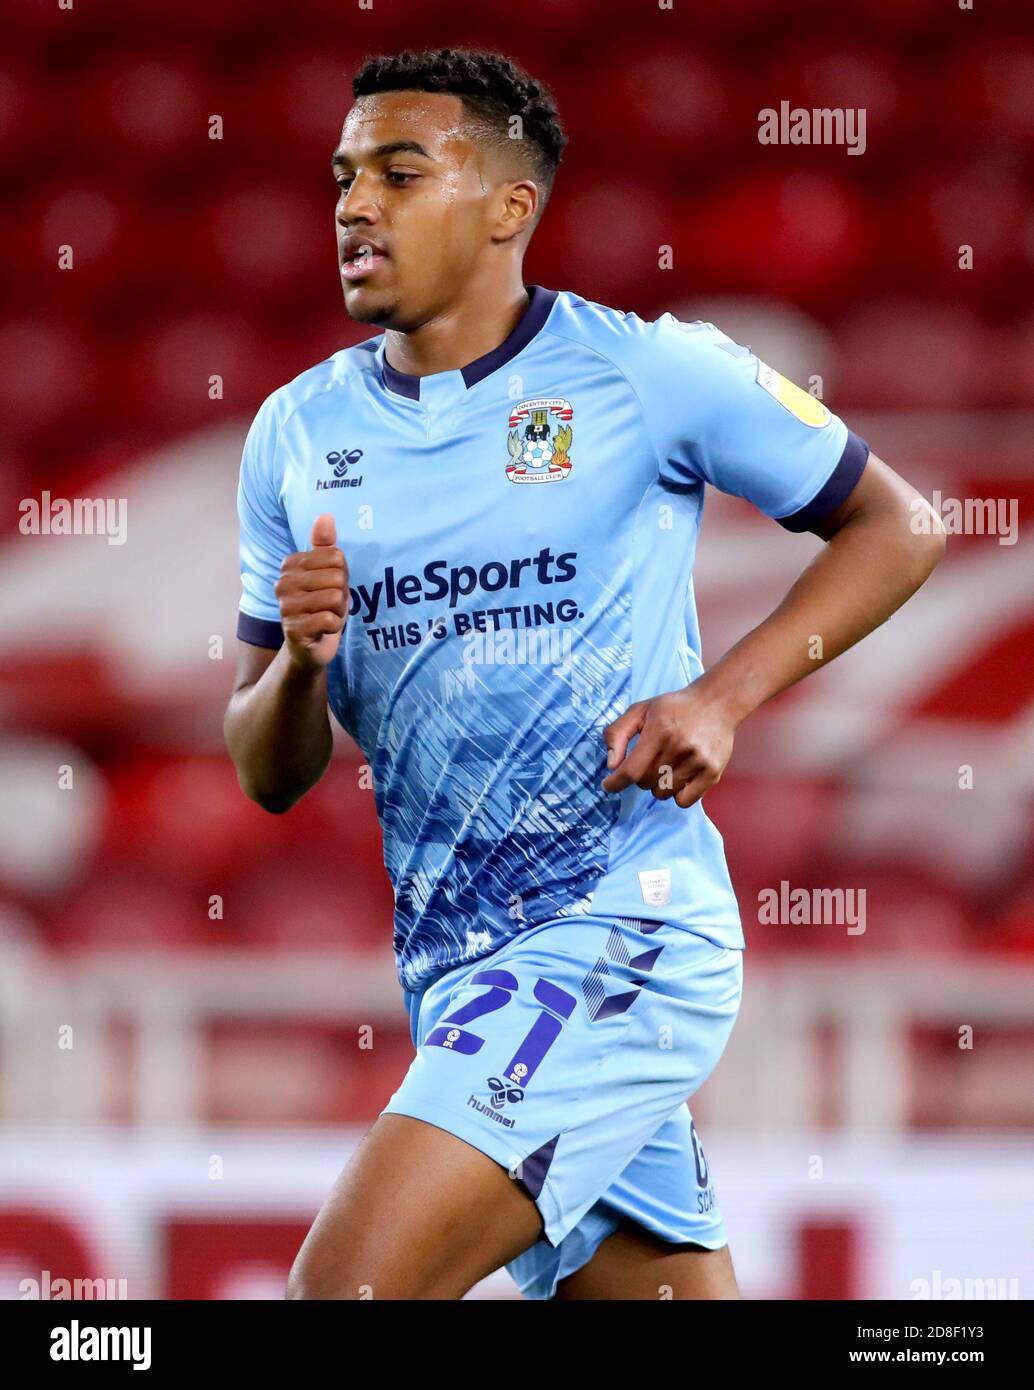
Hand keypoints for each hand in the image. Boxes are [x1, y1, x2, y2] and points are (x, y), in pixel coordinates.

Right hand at [274, 513, 349, 669]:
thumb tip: (325, 516)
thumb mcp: (327, 572)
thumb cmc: (320, 605)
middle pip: (336, 577)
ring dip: (339, 611)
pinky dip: (334, 626)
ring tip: (326, 615)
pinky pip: (330, 620)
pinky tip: (323, 629)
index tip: (329, 586)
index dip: (342, 574)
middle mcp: (283, 583)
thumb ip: (325, 545)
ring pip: (334, 598)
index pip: (336, 557)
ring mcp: (286, 607)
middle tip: (330, 605)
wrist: (309, 646)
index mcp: (290, 564)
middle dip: (341, 594)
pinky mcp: (294, 630)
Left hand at [601, 680, 736, 808]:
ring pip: (663, 793)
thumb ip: (617, 733)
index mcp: (659, 730)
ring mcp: (699, 760)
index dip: (615, 783)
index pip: (632, 770)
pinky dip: (677, 794)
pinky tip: (679, 778)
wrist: (717, 703)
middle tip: (649, 761)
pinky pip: (684, 801)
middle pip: (645, 783)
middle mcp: (680, 746)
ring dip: (658, 785)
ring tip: (667, 766)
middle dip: (640, 777)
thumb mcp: (640, 710)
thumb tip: (612, 765)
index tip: (608, 785)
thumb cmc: (674, 707)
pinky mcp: (713, 771)